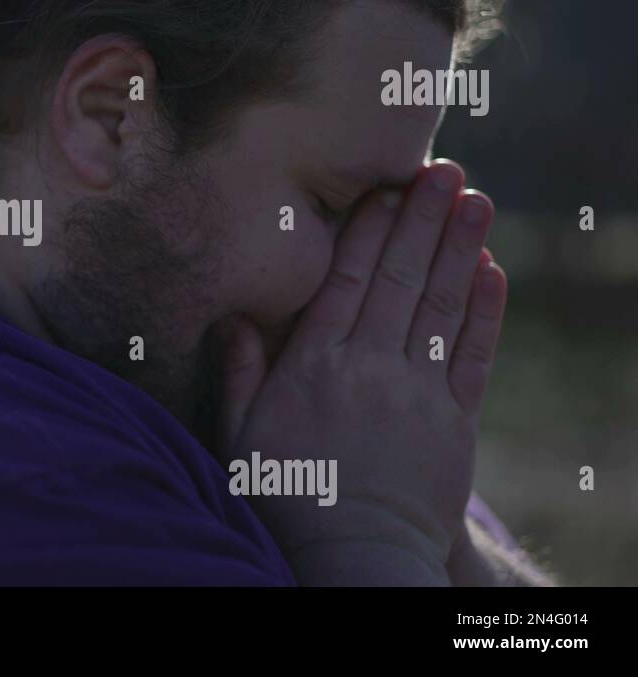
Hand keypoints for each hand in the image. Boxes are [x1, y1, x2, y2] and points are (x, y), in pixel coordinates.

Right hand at [217, 160, 506, 584]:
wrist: (356, 557)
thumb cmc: (288, 496)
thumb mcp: (241, 436)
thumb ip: (238, 374)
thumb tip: (234, 316)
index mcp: (314, 365)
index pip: (345, 279)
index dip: (369, 228)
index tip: (386, 185)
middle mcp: (368, 367)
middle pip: (399, 278)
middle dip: (423, 218)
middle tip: (444, 168)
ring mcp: (416, 391)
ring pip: (441, 305)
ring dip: (460, 248)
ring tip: (476, 198)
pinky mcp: (455, 420)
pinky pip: (473, 354)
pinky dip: (484, 310)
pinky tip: (491, 270)